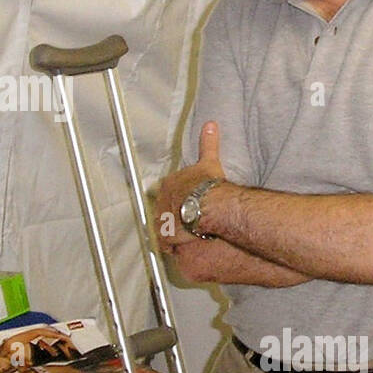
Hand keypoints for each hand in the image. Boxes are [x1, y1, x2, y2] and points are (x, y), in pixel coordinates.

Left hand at [155, 122, 225, 255]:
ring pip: (163, 228)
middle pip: (164, 210)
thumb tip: (211, 125)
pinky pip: (166, 244)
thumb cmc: (210, 186)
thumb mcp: (209, 162)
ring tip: (189, 234)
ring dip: (173, 232)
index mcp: (169, 184)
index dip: (179, 198)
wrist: (211, 206)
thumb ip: (208, 144)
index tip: (188, 203)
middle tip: (189, 219)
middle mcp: (161, 202)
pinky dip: (173, 247)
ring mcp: (162, 220)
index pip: (168, 191)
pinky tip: (183, 247)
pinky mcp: (167, 237)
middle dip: (174, 215)